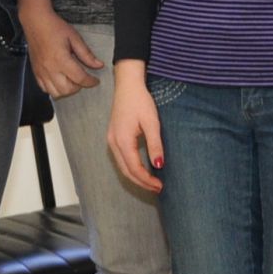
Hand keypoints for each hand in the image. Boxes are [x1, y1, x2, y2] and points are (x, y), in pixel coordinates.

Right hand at [23, 9, 102, 99]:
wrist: (36, 22)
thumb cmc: (54, 27)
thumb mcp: (74, 38)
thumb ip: (86, 54)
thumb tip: (98, 65)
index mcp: (61, 59)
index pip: (80, 78)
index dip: (90, 82)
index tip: (95, 80)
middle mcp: (50, 68)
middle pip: (67, 90)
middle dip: (79, 87)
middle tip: (83, 79)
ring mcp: (41, 72)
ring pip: (55, 93)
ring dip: (66, 90)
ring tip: (72, 81)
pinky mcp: (36, 72)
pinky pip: (45, 89)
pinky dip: (54, 89)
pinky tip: (60, 80)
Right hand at [106, 62, 164, 193]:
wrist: (127, 85)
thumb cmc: (140, 101)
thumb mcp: (152, 122)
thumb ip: (155, 145)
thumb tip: (159, 166)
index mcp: (122, 141)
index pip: (134, 168)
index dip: (147, 180)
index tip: (160, 186)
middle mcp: (114, 143)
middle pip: (126, 171)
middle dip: (141, 182)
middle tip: (157, 188)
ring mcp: (112, 140)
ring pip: (122, 166)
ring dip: (136, 176)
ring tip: (151, 182)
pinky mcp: (114, 136)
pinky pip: (121, 158)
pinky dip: (131, 167)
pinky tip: (142, 168)